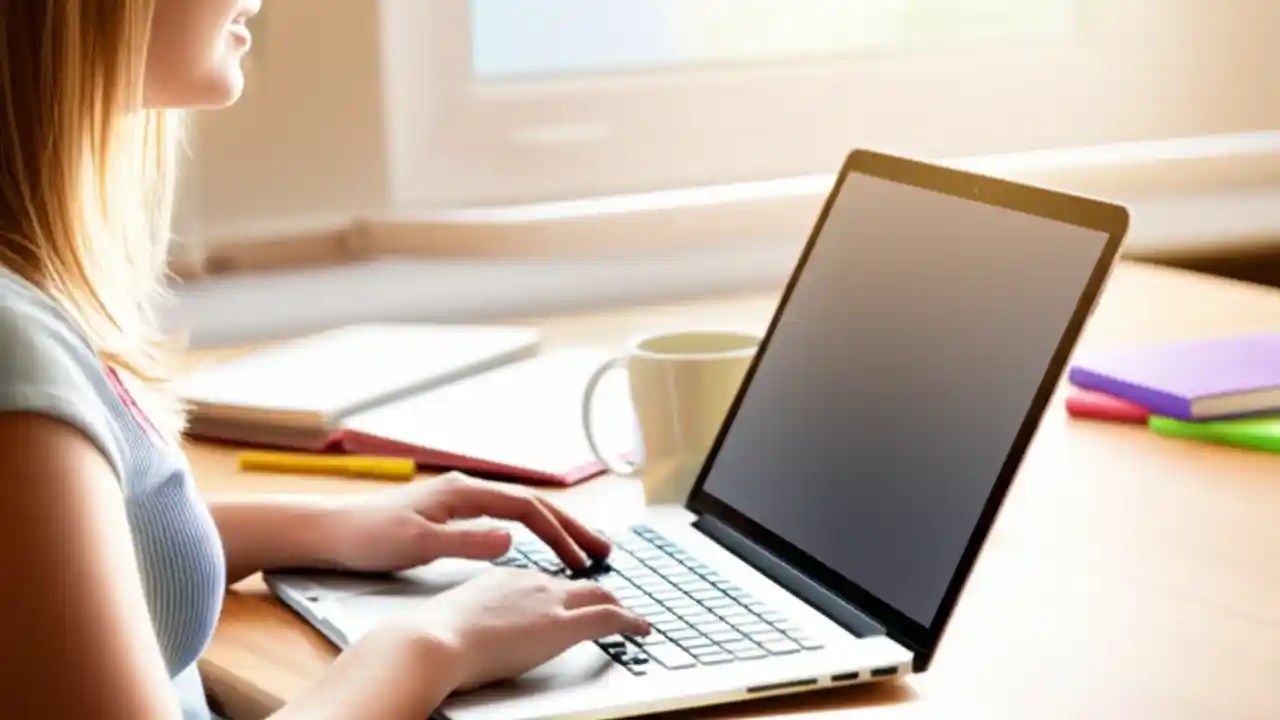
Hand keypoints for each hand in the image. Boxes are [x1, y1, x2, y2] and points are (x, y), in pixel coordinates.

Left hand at [319, 472, 610, 573]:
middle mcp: (465, 489)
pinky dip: (528, 531)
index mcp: (463, 492)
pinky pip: (502, 518)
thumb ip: (466, 541)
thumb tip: (512, 538)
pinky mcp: (447, 513)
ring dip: (551, 528)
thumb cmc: (366, 536)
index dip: (559, 533)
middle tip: (602, 549)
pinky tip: (533, 545)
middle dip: (569, 526)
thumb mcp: (417, 543)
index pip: (527, 508)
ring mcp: (456, 499)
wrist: (326, 529)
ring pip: (519, 510)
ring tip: (579, 548)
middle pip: (531, 504)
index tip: (582, 557)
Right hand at [396, 568, 649, 691]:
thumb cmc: (431, 638)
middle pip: (578, 583)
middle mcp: (531, 581)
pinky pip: (609, 618)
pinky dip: (631, 621)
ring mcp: (548, 601)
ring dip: (618, 606)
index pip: (546, 582)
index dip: (565, 591)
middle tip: (616, 603)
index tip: (572, 600)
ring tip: (631, 617)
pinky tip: (642, 629)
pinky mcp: (561, 625)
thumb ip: (474, 616)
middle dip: (601, 593)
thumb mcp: (456, 617)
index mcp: (505, 577)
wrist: (431, 641)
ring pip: (599, 595)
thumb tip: (472, 630)